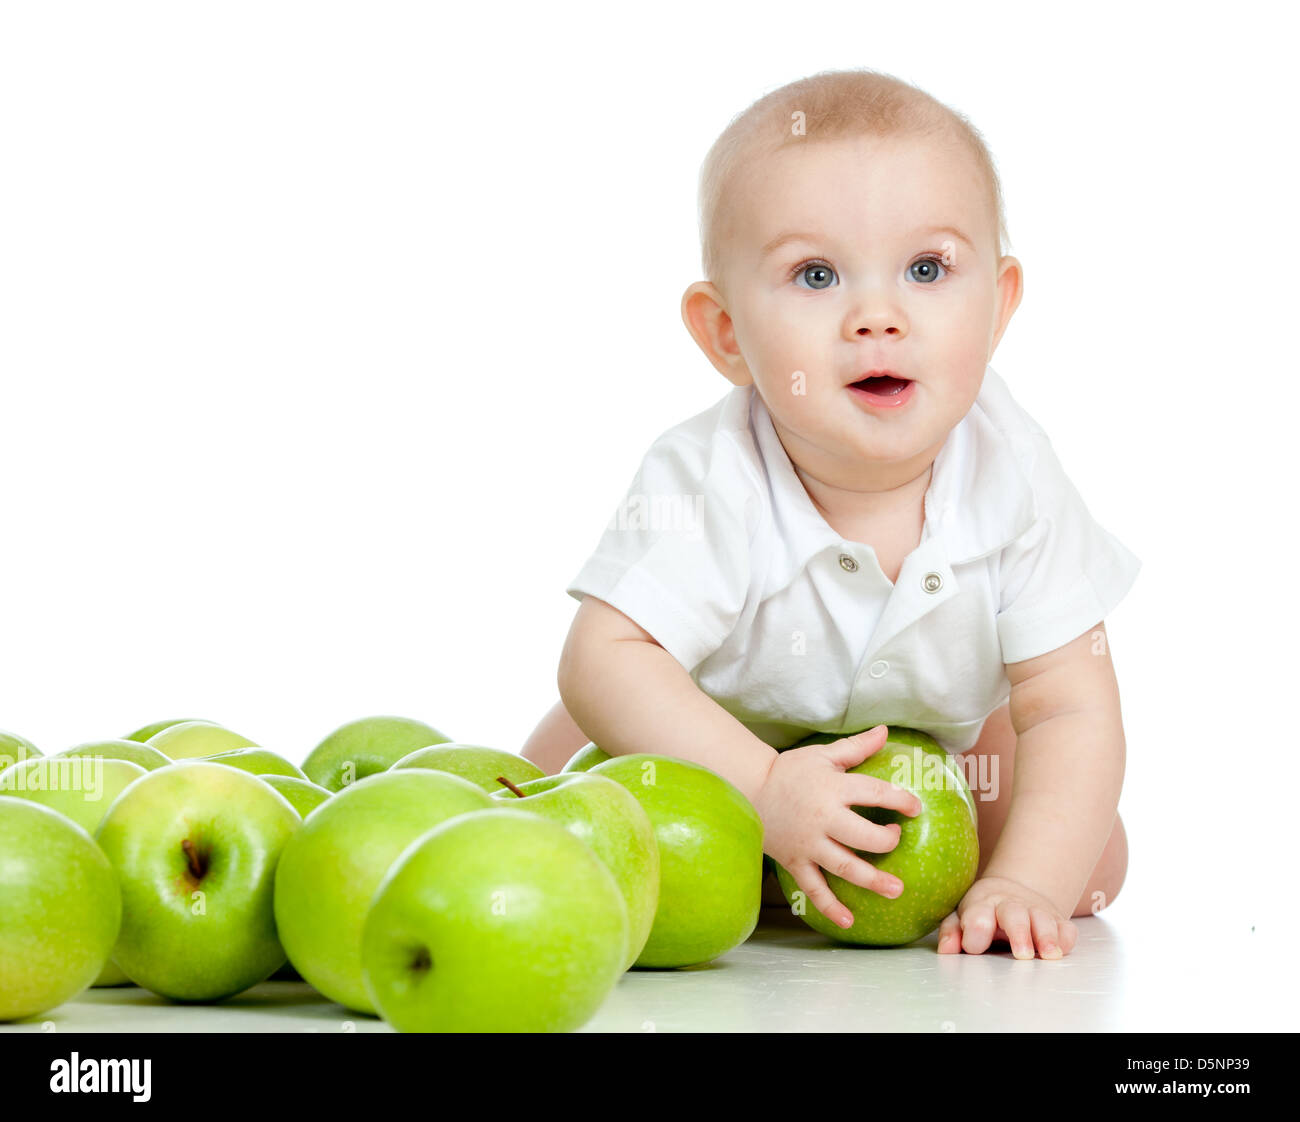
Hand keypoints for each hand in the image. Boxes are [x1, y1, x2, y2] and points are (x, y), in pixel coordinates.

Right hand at [753, 725, 922, 929]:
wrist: (748, 789)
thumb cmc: (790, 771)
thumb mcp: (822, 755)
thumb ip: (856, 747)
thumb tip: (884, 730)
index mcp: (833, 787)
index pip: (875, 793)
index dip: (900, 800)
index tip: (915, 808)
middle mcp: (823, 818)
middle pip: (864, 836)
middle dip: (887, 842)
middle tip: (897, 840)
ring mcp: (809, 843)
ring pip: (845, 866)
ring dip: (872, 880)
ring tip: (896, 890)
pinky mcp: (795, 861)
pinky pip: (814, 889)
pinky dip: (830, 907)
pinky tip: (848, 921)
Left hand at [937, 875, 1077, 959]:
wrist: (1012, 891)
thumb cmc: (983, 912)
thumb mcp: (963, 917)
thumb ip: (952, 932)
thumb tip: (946, 950)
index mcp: (982, 905)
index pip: (977, 914)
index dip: (976, 929)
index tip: (973, 947)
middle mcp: (1010, 906)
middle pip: (1014, 914)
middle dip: (1019, 933)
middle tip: (1021, 954)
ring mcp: (1035, 912)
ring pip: (1043, 920)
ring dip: (1046, 936)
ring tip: (1049, 954)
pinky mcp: (1057, 921)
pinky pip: (1066, 928)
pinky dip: (1065, 938)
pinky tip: (1061, 951)